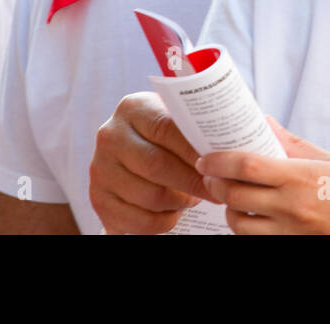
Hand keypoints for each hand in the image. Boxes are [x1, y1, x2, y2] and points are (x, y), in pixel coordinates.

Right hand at [89, 92, 214, 234]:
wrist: (133, 153)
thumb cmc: (169, 135)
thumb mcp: (177, 120)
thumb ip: (196, 128)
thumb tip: (231, 146)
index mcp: (134, 108)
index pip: (166, 129)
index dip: (194, 150)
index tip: (220, 164)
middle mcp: (110, 136)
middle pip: (156, 165)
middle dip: (191, 182)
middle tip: (216, 189)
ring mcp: (99, 168)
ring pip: (149, 196)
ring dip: (179, 203)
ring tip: (194, 198)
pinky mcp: (98, 198)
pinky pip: (137, 220)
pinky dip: (162, 222)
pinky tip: (174, 212)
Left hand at [196, 118, 329, 234]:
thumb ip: (296, 145)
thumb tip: (267, 123)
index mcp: (301, 178)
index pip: (246, 165)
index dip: (219, 160)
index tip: (207, 156)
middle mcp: (292, 207)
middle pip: (234, 197)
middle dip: (216, 185)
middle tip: (213, 175)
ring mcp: (291, 232)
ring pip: (240, 226)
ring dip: (230, 211)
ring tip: (234, 198)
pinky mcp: (293, 247)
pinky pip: (258, 241)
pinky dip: (248, 230)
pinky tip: (254, 217)